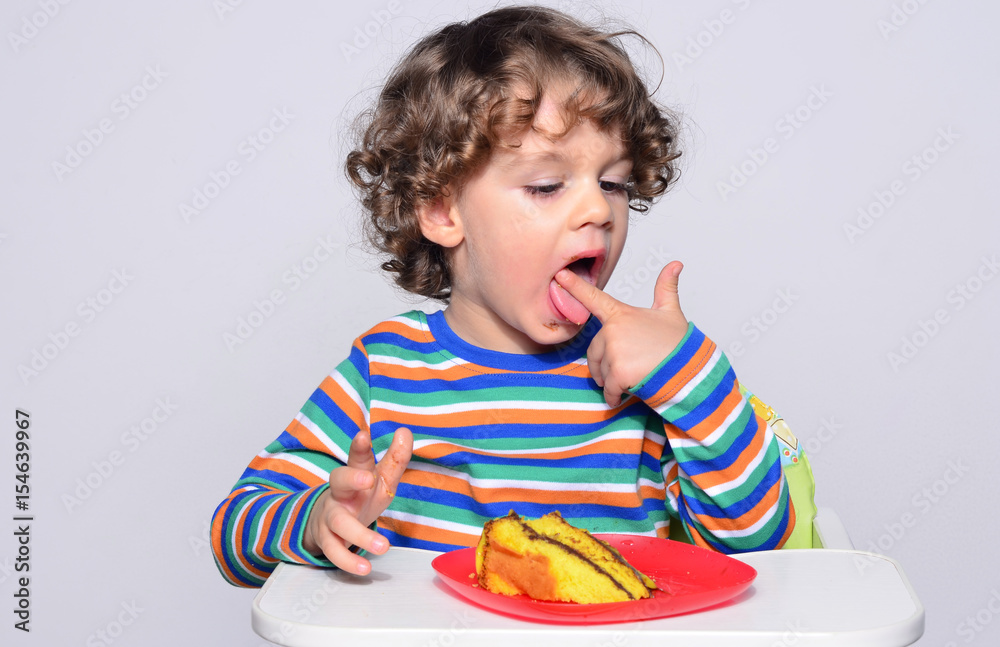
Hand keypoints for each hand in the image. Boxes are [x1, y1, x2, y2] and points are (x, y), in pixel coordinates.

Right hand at [303, 427, 411, 574]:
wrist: (326, 522)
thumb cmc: (360, 496)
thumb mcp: (380, 478)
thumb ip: (395, 459)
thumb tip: (405, 431)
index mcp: (356, 474)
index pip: (357, 457)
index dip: (360, 447)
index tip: (364, 435)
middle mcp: (340, 492)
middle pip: (338, 480)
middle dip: (352, 478)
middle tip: (369, 480)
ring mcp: (331, 516)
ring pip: (339, 523)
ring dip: (360, 535)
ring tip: (383, 547)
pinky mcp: (327, 540)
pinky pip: (334, 551)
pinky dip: (348, 561)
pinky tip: (365, 569)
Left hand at [555, 261, 687, 406]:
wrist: (690, 370)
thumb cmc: (678, 343)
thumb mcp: (671, 313)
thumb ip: (666, 288)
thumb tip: (676, 264)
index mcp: (621, 314)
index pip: (593, 298)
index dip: (574, 286)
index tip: (559, 275)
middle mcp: (613, 330)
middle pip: (595, 351)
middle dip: (606, 363)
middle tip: (629, 366)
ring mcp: (615, 351)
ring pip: (601, 371)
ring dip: (613, 380)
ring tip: (635, 376)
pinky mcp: (618, 372)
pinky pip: (608, 389)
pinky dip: (614, 396)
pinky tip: (626, 395)